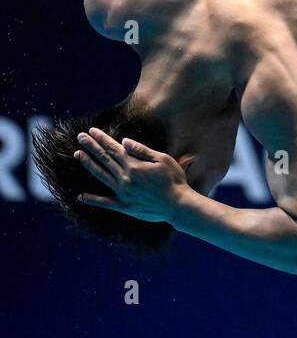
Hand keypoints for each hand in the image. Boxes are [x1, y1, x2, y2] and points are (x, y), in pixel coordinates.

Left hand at [75, 126, 190, 223]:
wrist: (177, 205)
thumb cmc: (173, 179)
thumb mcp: (162, 159)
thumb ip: (141, 150)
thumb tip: (124, 141)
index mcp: (134, 165)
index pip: (114, 148)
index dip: (102, 139)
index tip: (92, 131)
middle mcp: (125, 177)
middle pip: (105, 159)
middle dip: (91, 147)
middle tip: (80, 137)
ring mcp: (122, 192)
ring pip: (101, 175)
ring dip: (89, 164)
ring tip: (78, 154)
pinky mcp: (124, 206)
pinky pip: (104, 203)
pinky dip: (92, 199)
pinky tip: (80, 196)